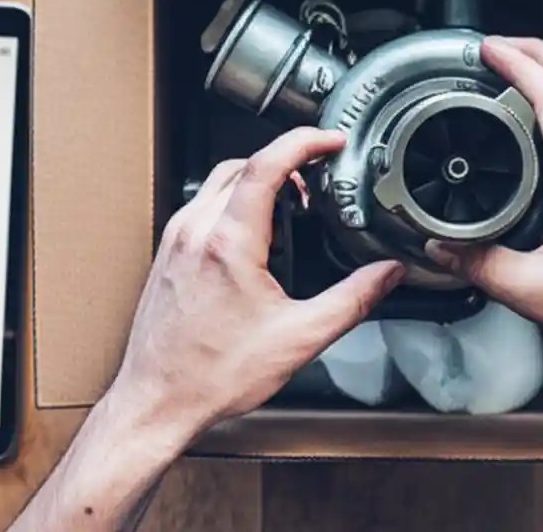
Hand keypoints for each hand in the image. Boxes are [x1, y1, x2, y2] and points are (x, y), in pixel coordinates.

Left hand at [110, 128, 404, 434]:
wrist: (156, 401)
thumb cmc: (211, 375)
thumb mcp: (299, 339)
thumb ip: (352, 300)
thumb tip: (386, 275)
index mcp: (228, 242)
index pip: (267, 164)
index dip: (305, 142)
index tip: (329, 141)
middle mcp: (195, 230)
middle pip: (244, 164)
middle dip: (286, 161)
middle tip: (318, 176)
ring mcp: (176, 239)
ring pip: (219, 181)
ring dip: (259, 180)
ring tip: (291, 206)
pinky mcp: (168, 252)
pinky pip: (203, 205)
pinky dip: (235, 202)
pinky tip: (256, 236)